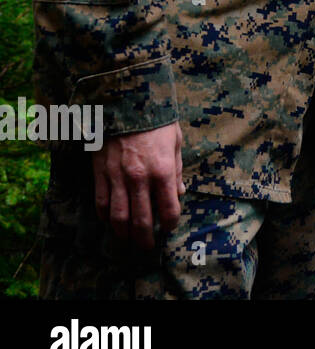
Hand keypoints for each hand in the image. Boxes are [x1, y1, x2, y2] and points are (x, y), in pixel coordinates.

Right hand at [91, 122, 184, 249]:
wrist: (125, 102)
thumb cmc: (156, 120)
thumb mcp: (176, 142)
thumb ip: (177, 171)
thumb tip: (180, 193)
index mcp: (163, 170)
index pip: (168, 208)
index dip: (169, 223)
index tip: (169, 227)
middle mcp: (140, 178)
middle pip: (141, 219)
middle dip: (145, 237)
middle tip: (147, 247)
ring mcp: (117, 177)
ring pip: (118, 216)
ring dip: (123, 234)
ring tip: (127, 241)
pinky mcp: (100, 173)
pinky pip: (101, 202)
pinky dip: (105, 216)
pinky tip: (109, 222)